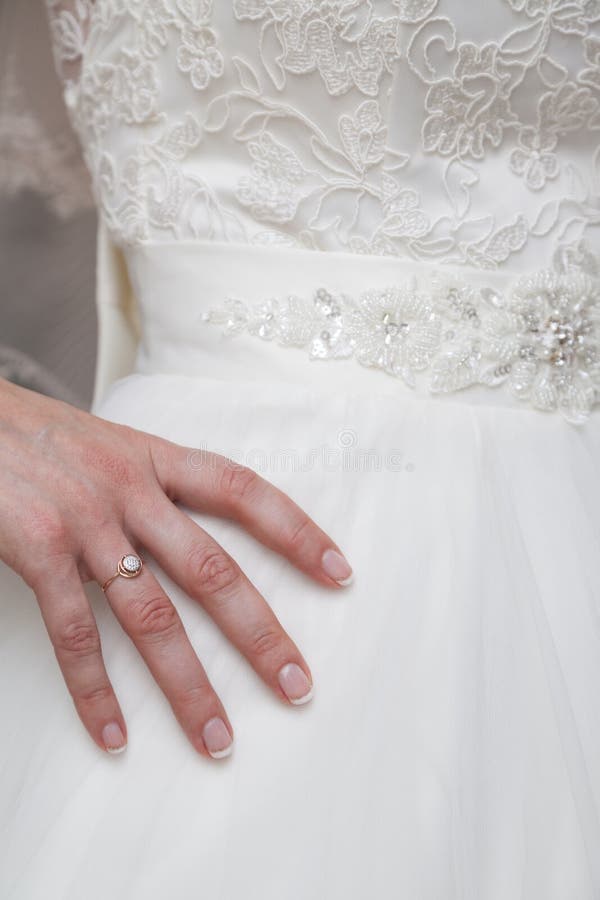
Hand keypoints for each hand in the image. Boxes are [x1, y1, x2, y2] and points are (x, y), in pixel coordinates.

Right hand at [0, 378, 352, 758]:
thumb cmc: (41, 436)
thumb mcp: (111, 444)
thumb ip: (155, 485)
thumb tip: (195, 536)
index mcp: (156, 459)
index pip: (244, 493)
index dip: (297, 531)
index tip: (340, 573)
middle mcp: (131, 491)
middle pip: (213, 570)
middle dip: (259, 633)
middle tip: (297, 686)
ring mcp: (86, 524)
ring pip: (152, 617)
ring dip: (188, 685)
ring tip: (218, 738)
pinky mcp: (39, 550)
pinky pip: (75, 634)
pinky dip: (94, 691)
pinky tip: (115, 734)